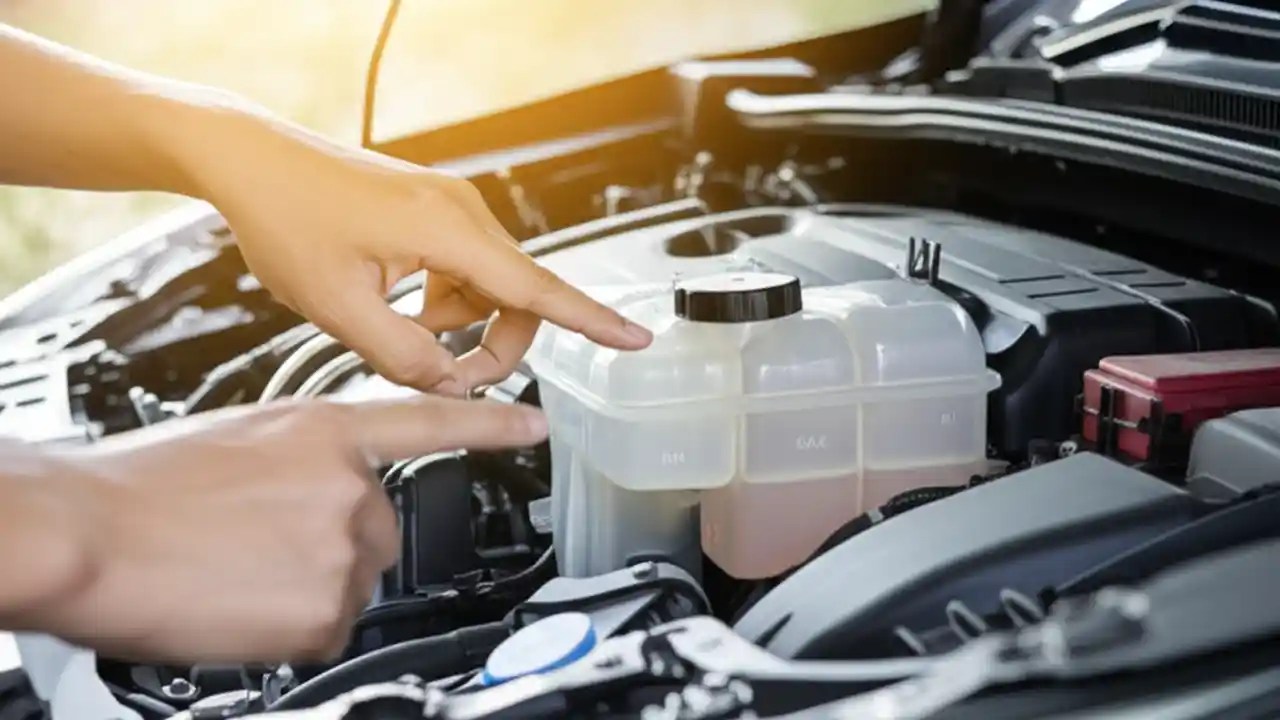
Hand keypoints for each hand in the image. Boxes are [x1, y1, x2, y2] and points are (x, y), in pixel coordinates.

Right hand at [16, 395, 547, 663]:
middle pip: (378, 531)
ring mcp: (345, 548)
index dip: (490, 423)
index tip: (536, 424)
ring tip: (237, 571)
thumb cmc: (142, 486)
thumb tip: (311, 491)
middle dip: (332, 543)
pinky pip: (328, 628)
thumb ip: (299, 459)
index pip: (430, 422)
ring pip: (351, 582)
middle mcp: (351, 485)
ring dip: (306, 585)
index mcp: (327, 431)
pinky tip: (240, 604)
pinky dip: (290, 627)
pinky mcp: (328, 611)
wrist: (89, 532)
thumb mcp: (240, 438)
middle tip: (259, 544)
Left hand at [187, 107, 651, 393]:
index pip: (538, 290)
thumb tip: (450, 385)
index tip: (637, 338)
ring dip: (460, 326)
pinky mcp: (433, 212)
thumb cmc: (287, 218)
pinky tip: (398, 309)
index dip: (592, 321)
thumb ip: (403, 356)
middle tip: (446, 381)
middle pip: (518, 297)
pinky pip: (463, 271)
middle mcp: (461, 212)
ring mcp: (449, 208)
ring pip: (489, 288)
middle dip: (494, 346)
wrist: (253, 162)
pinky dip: (444, 302)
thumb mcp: (338, 308)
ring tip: (400, 337)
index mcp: (448, 231)